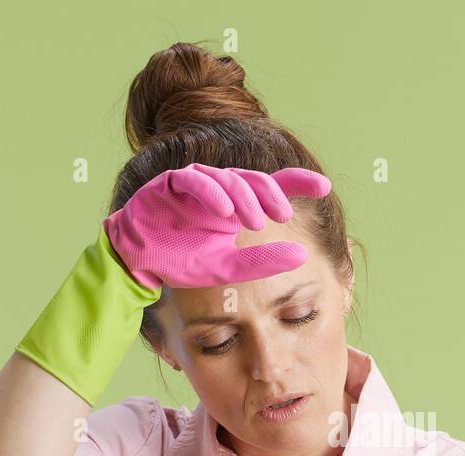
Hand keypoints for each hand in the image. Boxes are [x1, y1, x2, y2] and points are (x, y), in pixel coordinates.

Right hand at [102, 161, 332, 289]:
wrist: (138, 265)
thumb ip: (262, 262)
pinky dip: (211, 193)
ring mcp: (195, 183)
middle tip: (283, 216)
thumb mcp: (228, 268)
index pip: (272, 185)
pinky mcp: (170, 183)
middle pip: (253, 179)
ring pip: (226, 177)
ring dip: (243, 196)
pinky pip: (193, 180)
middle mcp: (220, 190)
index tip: (325, 186)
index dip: (298, 181)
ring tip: (256, 221)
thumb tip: (303, 255)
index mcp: (237, 206)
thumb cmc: (182, 263)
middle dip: (271, 194)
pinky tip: (224, 212)